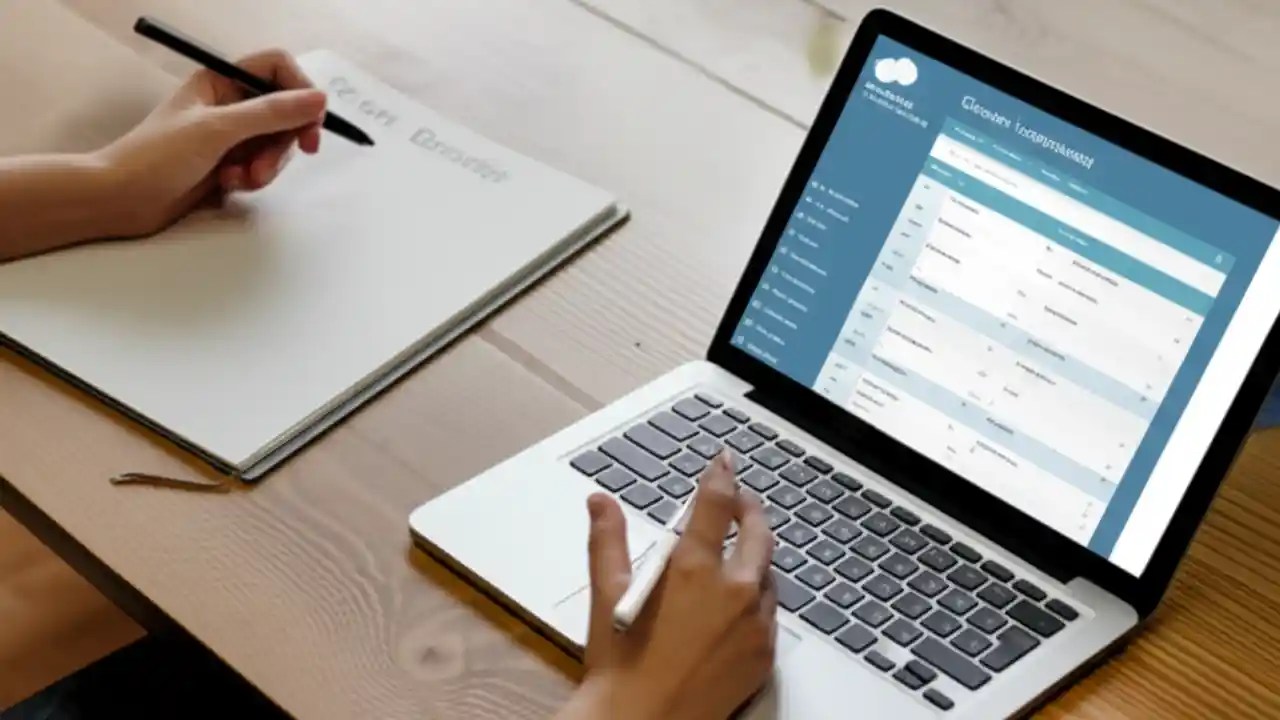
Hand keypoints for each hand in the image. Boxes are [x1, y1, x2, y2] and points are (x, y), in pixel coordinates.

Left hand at [97, 48, 326, 236]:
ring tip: (241, 180)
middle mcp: (229, 104)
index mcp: (221, 81)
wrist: (120, 200)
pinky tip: (229, 186)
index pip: (277, 69)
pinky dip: (253, 179)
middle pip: (284, 112)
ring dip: (266, 166)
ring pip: (276, 144)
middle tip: (269, 166)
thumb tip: (321, 100)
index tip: (310, 124)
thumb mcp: (217, 130)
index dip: (300, 92)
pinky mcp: (230, 164)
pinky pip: (263, 167)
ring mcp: (230, 135)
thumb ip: (271, 114)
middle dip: (282, 142)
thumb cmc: (158, 156)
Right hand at [562, 452, 778, 719]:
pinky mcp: (764, 654)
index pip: (717, 503)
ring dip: (755, 559)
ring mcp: (755, 624)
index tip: (724, 462)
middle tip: (740, 502)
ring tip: (736, 556)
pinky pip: (771, 614)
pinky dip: (758, 600)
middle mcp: (734, 591)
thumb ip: (608, 541)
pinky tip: (738, 604)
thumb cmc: (621, 665)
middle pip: (758, 533)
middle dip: (750, 511)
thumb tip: (601, 503)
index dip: (722, 476)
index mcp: (693, 569)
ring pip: (768, 574)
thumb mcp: (608, 595)